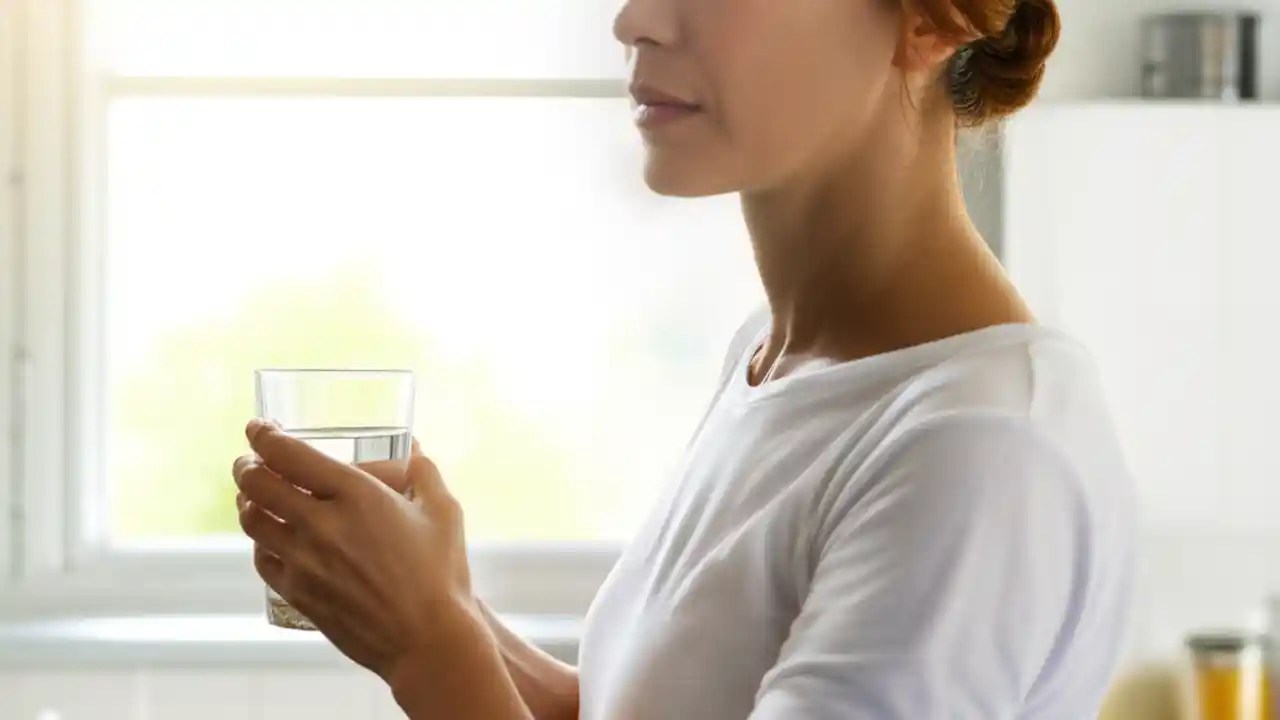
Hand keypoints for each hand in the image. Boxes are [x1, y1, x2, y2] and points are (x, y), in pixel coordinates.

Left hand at [233, 419, 475, 682]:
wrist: (428, 640)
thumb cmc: (442, 573)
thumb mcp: (444, 512)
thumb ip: (425, 473)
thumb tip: (414, 449)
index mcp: (356, 495)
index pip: (287, 454)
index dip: (263, 435)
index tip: (258, 428)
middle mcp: (321, 524)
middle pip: (257, 484)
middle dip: (246, 465)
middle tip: (248, 460)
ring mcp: (304, 561)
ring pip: (251, 521)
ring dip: (245, 501)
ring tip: (251, 495)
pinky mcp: (298, 593)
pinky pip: (262, 560)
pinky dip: (259, 541)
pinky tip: (268, 537)